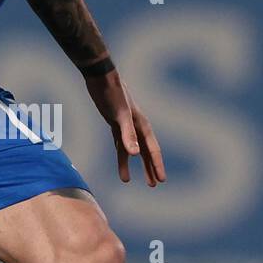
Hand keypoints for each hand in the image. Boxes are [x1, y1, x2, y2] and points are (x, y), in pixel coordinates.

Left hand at [85, 70, 165, 186]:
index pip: (153, 151)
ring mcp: (126, 126)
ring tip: (126, 181)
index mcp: (142, 126)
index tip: (161, 181)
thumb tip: (135, 154)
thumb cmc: (113, 95)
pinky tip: (121, 163)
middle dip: (150, 168)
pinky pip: (120, 144)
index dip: (157, 166)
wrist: (101, 78)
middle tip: (154, 184)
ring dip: (131, 164)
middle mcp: (137, 127)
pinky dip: (121, 155)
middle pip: (146, 152)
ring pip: (132, 150)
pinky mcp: (115, 124)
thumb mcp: (120, 115)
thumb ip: (128, 134)